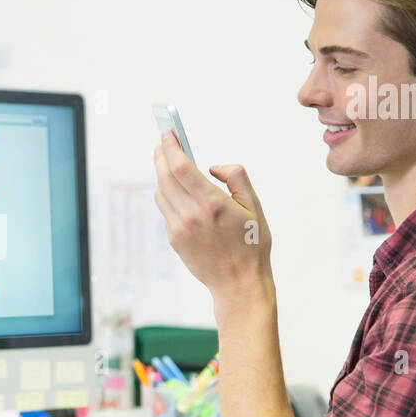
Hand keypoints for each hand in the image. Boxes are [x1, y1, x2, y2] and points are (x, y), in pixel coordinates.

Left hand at [153, 130, 271, 298]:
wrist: (238, 284)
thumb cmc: (251, 244)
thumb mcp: (254, 206)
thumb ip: (236, 177)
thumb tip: (213, 166)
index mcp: (212, 204)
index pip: (181, 167)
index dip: (171, 146)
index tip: (167, 132)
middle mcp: (190, 215)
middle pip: (165, 176)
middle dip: (162, 155)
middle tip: (164, 142)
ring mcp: (179, 228)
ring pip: (161, 192)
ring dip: (162, 173)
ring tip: (169, 162)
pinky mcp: (174, 239)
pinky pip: (165, 208)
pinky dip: (167, 193)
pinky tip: (175, 188)